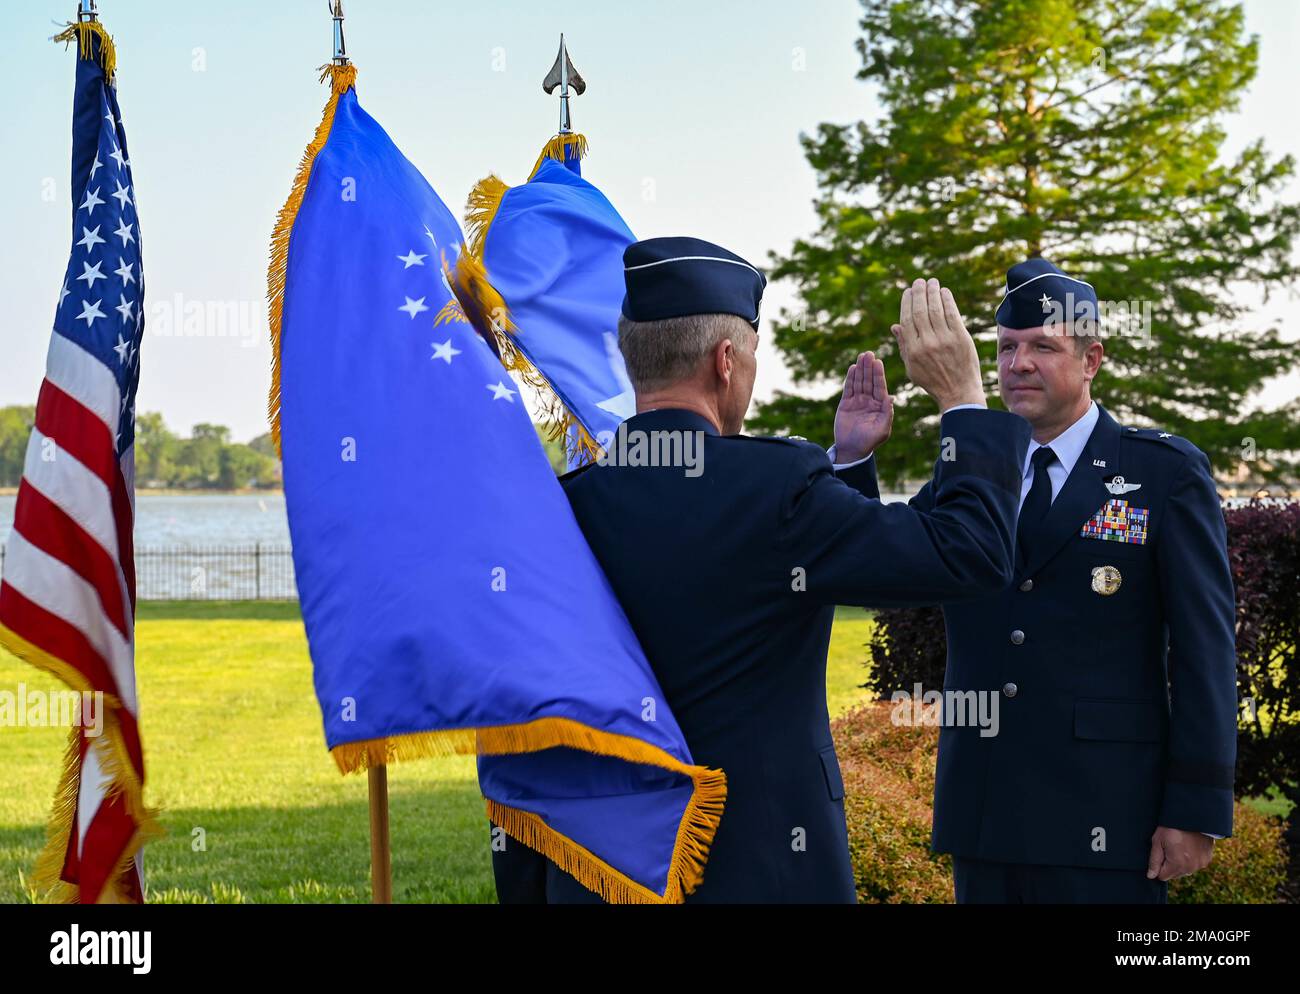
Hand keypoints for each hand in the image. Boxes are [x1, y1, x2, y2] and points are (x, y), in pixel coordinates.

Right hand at [834, 350, 892, 462]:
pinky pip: (849, 388)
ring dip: (861, 369)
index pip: (879, 387)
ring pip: (859, 382)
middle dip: (869, 367)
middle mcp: (869, 401)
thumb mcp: (882, 430)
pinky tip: (852, 368)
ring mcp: (857, 401)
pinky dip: (851, 378)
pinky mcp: (846, 403)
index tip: (878, 362)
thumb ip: (887, 414)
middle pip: (869, 381)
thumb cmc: (869, 442)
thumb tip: (891, 397)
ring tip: (861, 356)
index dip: (878, 374)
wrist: (851, 450)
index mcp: (880, 406)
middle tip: (869, 353)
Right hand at [889, 278, 984, 410]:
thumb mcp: (912, 367)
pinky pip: (952, 314)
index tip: (907, 291)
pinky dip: (947, 300)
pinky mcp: (961, 338)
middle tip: (919, 281)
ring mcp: (945, 340)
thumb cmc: (933, 381)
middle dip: (919, 293)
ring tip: (931, 282)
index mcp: (913, 351)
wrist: (959, 392)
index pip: (907, 320)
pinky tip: (944, 291)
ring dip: (933, 292)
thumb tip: (895, 326)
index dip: (907, 303)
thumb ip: (904, 345)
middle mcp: (927, 344)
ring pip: (936, 309)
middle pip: (920, 311)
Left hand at [1147, 826, 1213, 881]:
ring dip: (1180, 863)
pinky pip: (1195, 865)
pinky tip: (1188, 846)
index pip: (1162, 876)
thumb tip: (1151, 876)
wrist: (1193, 817)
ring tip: (1179, 846)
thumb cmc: (1171, 827)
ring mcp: (1200, 864)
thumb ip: (1154, 861)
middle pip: (1174, 874)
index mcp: (1177, 865)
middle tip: (1169, 847)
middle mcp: (1191, 868)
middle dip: (1169, 864)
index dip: (1158, 866)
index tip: (1160, 853)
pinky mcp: (1207, 859)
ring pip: (1185, 870)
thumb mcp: (1157, 841)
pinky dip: (1191, 859)